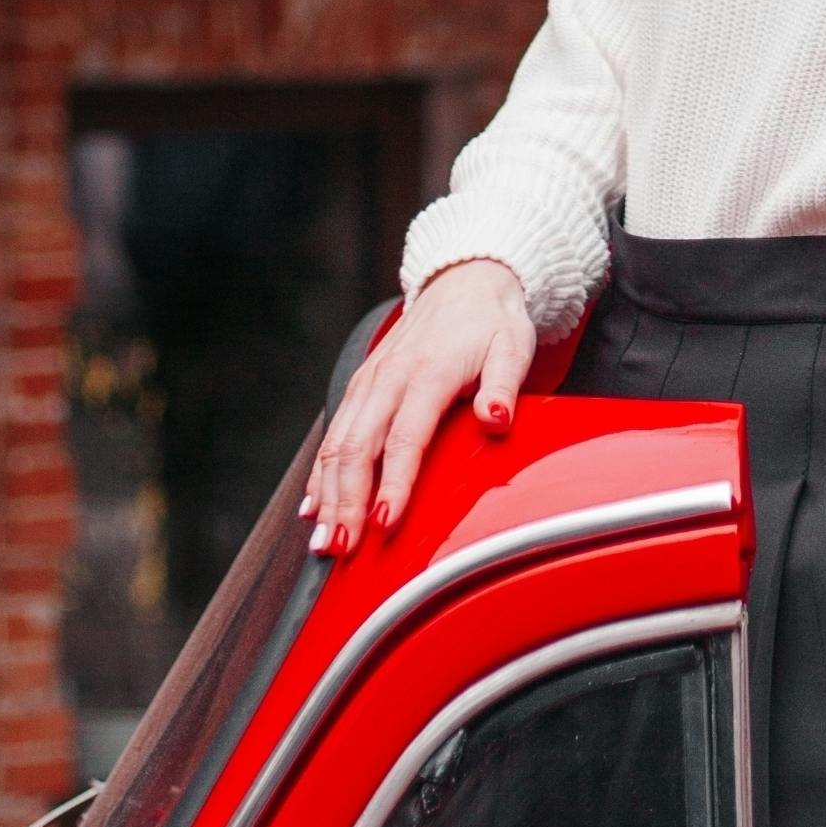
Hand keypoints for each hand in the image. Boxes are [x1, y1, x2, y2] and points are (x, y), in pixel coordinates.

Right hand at [301, 260, 534, 557]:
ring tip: (323, 542)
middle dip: (346, 502)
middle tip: (341, 548)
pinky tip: (312, 506)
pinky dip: (320, 472)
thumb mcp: (513, 346)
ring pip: (338, 443)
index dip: (394, 483)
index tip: (386, 522)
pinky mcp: (362, 384)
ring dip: (327, 495)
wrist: (465, 278)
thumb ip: (503, 386)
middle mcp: (389, 378)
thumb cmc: (492, 320)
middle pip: (358, 448)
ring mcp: (371, 381)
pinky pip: (334, 432)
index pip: (405, 438)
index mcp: (427, 373)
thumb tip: (495, 419)